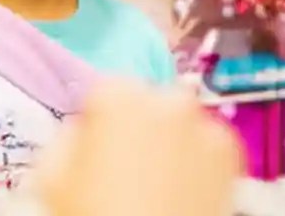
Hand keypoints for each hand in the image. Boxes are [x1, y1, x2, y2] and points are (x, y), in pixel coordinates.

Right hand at [35, 80, 242, 215]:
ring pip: (180, 124)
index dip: (98, 122)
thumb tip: (83, 135)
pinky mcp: (232, 156)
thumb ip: (64, 141)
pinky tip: (179, 191)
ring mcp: (205, 127)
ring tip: (155, 184)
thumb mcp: (51, 178)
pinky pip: (207, 147)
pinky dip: (196, 161)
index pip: (105, 92)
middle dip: (137, 127)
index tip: (97, 148)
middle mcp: (167, 101)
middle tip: (126, 169)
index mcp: (119, 97)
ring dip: (169, 142)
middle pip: (146, 103)